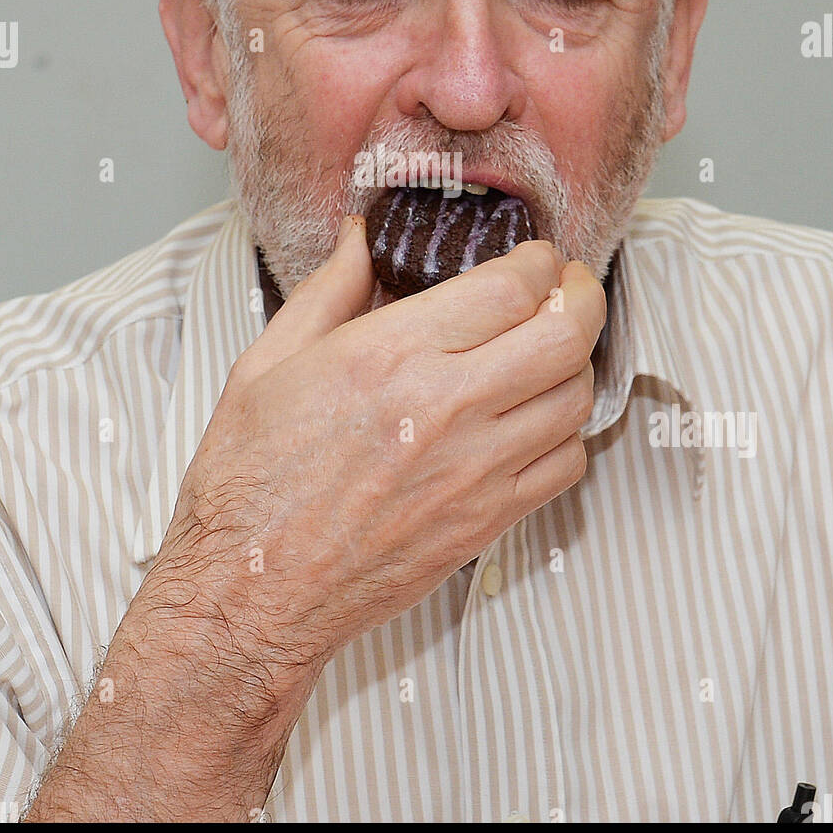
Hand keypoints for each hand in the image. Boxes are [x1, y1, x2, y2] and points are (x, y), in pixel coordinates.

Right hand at [155, 214, 605, 666]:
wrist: (251, 592)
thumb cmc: (251, 483)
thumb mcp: (267, 363)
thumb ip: (327, 290)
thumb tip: (359, 239)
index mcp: (391, 355)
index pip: (510, 288)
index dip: (537, 261)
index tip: (532, 257)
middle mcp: (445, 407)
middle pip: (565, 333)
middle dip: (582, 294)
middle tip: (569, 285)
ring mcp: (475, 470)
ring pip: (576, 398)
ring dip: (576, 361)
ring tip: (553, 349)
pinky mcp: (486, 522)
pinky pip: (566, 465)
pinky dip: (567, 432)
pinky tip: (536, 419)